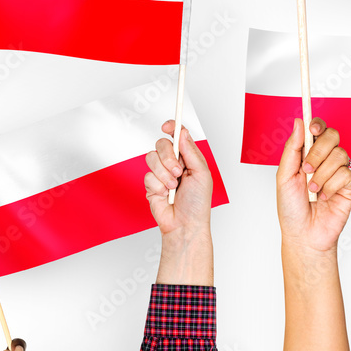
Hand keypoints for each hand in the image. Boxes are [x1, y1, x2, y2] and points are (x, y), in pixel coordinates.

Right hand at [144, 120, 212, 238]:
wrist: (185, 224)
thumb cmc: (198, 202)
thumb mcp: (202, 173)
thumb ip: (191, 152)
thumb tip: (182, 133)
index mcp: (188, 158)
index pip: (178, 136)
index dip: (172, 127)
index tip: (167, 126)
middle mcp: (174, 163)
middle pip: (161, 144)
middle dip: (168, 157)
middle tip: (178, 171)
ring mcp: (161, 173)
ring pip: (151, 158)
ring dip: (164, 174)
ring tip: (173, 186)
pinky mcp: (151, 184)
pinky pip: (147, 176)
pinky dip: (158, 186)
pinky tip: (165, 195)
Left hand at [276, 118, 350, 253]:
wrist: (303, 235)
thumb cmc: (291, 208)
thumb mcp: (284, 176)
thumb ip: (292, 149)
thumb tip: (298, 123)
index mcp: (309, 154)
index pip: (318, 130)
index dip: (317, 124)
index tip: (312, 128)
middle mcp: (326, 160)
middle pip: (332, 136)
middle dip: (317, 152)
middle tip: (306, 169)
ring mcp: (339, 172)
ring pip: (339, 155)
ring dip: (322, 174)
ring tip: (313, 190)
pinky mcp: (350, 186)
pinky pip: (346, 174)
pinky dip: (331, 186)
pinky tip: (324, 197)